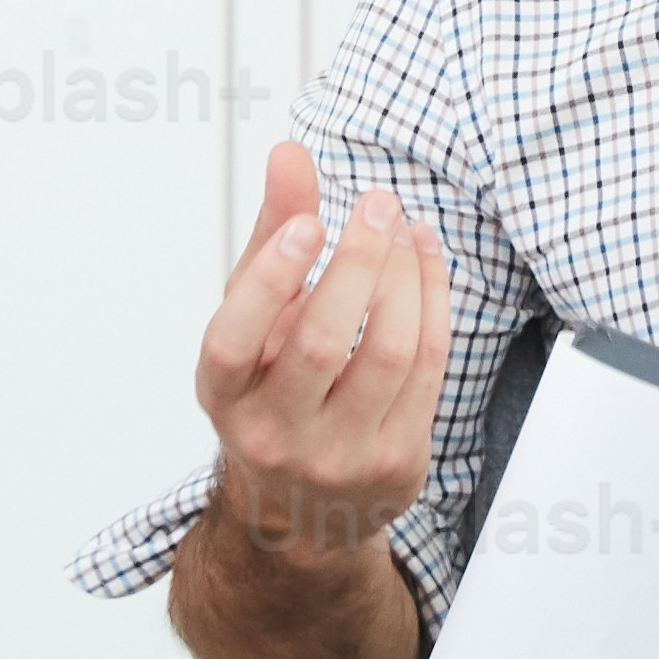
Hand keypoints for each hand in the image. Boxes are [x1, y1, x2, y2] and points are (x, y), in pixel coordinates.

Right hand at [194, 138, 448, 582]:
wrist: (302, 508)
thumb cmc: (272, 385)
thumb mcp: (256, 317)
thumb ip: (272, 234)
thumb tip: (290, 151)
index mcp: (224, 394)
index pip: (233, 340)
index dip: (269, 280)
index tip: (306, 225)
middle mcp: (274, 434)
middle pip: (322, 345)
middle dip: (358, 264)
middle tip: (378, 205)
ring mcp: (338, 456)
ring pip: (387, 355)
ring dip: (406, 278)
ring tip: (406, 228)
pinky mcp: (396, 462)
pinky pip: (428, 371)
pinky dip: (434, 304)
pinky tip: (428, 261)